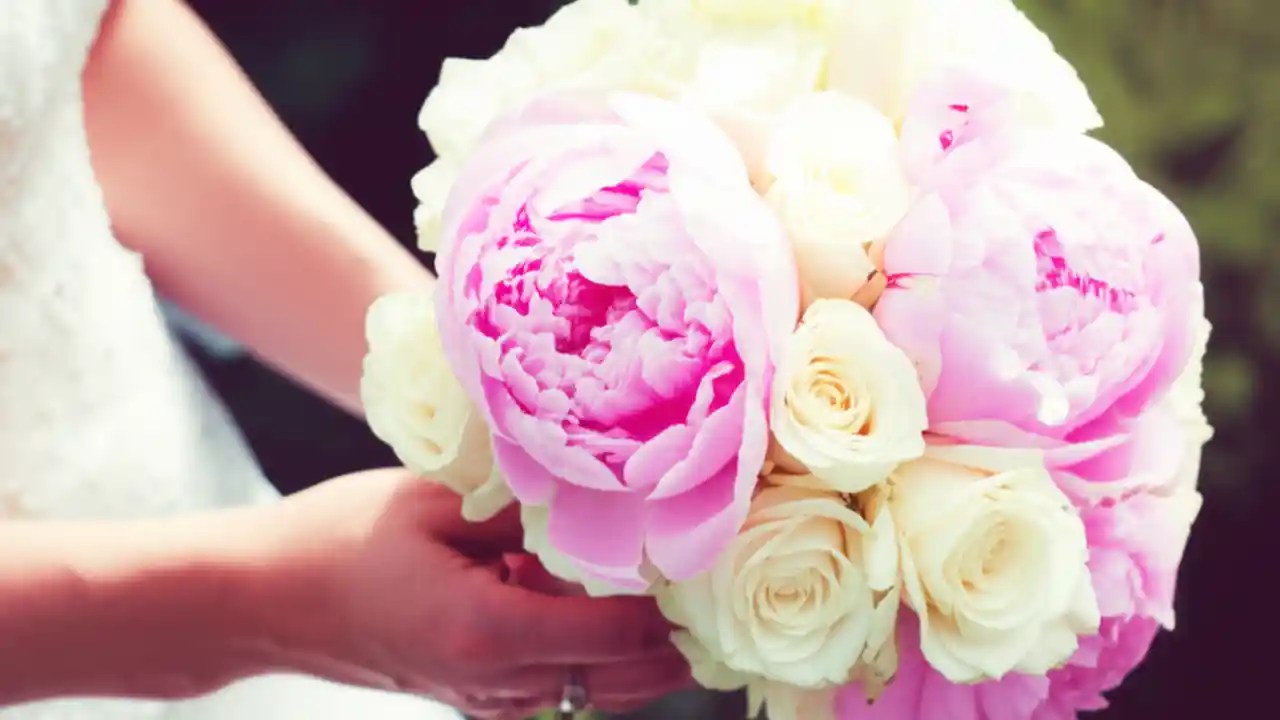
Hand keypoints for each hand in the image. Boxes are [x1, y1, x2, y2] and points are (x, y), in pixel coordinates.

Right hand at [263, 469, 690, 718]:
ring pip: (598, 690)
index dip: (676, 602)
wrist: (267, 598)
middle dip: (678, 638)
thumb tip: (607, 500)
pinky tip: (613, 612)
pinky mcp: (474, 695)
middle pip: (624, 677)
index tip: (712, 559)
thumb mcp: (439, 504)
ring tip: (689, 603)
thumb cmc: (341, 539)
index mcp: (491, 631)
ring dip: (645, 655)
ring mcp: (486, 698)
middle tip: (718, 587)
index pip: (621, 632)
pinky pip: (560, 686)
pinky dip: (599, 660)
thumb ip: (527, 509)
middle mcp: (498, 682)